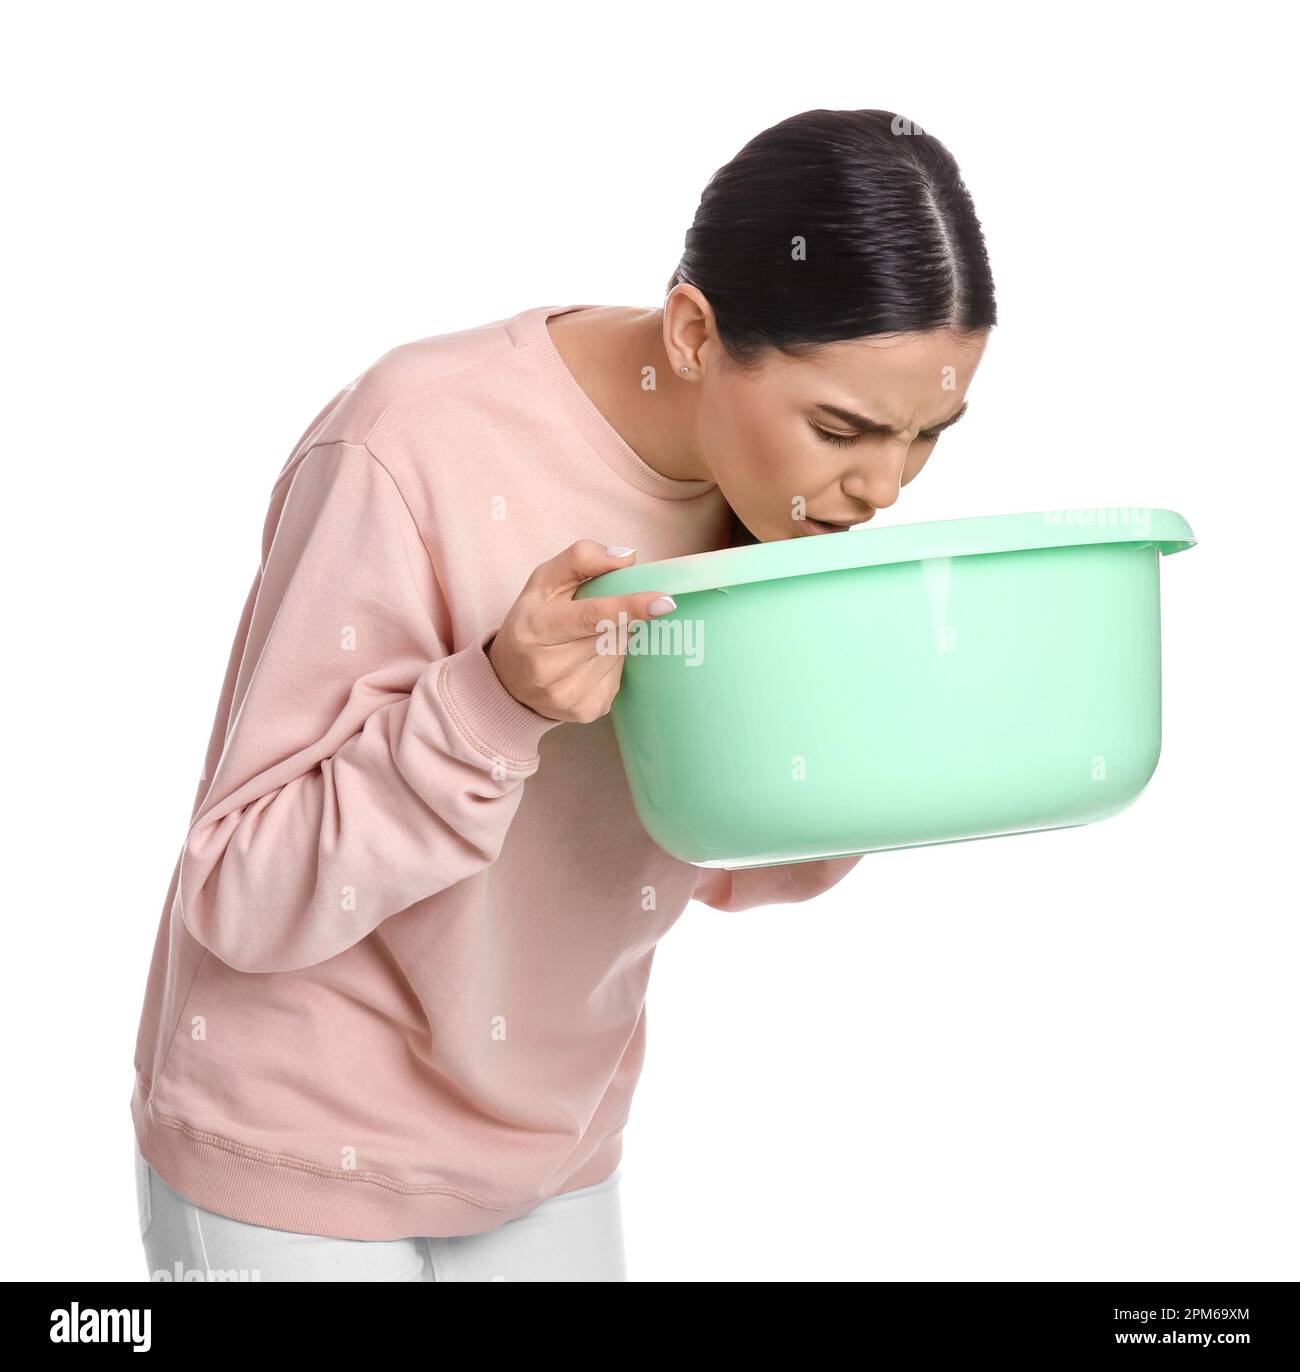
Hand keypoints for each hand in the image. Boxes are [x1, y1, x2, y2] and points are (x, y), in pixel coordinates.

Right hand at [487, 540, 675, 723]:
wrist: (508, 679)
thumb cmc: (532, 622)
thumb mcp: (543, 581)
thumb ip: (581, 559)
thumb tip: (627, 558)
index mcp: (536, 628)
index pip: (592, 616)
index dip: (629, 608)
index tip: (664, 602)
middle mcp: (548, 667)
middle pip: (612, 633)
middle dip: (616, 619)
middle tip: (594, 618)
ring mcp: (567, 695)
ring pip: (618, 654)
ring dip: (612, 641)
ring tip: (583, 642)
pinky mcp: (584, 712)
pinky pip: (617, 678)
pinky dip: (609, 664)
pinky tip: (585, 663)